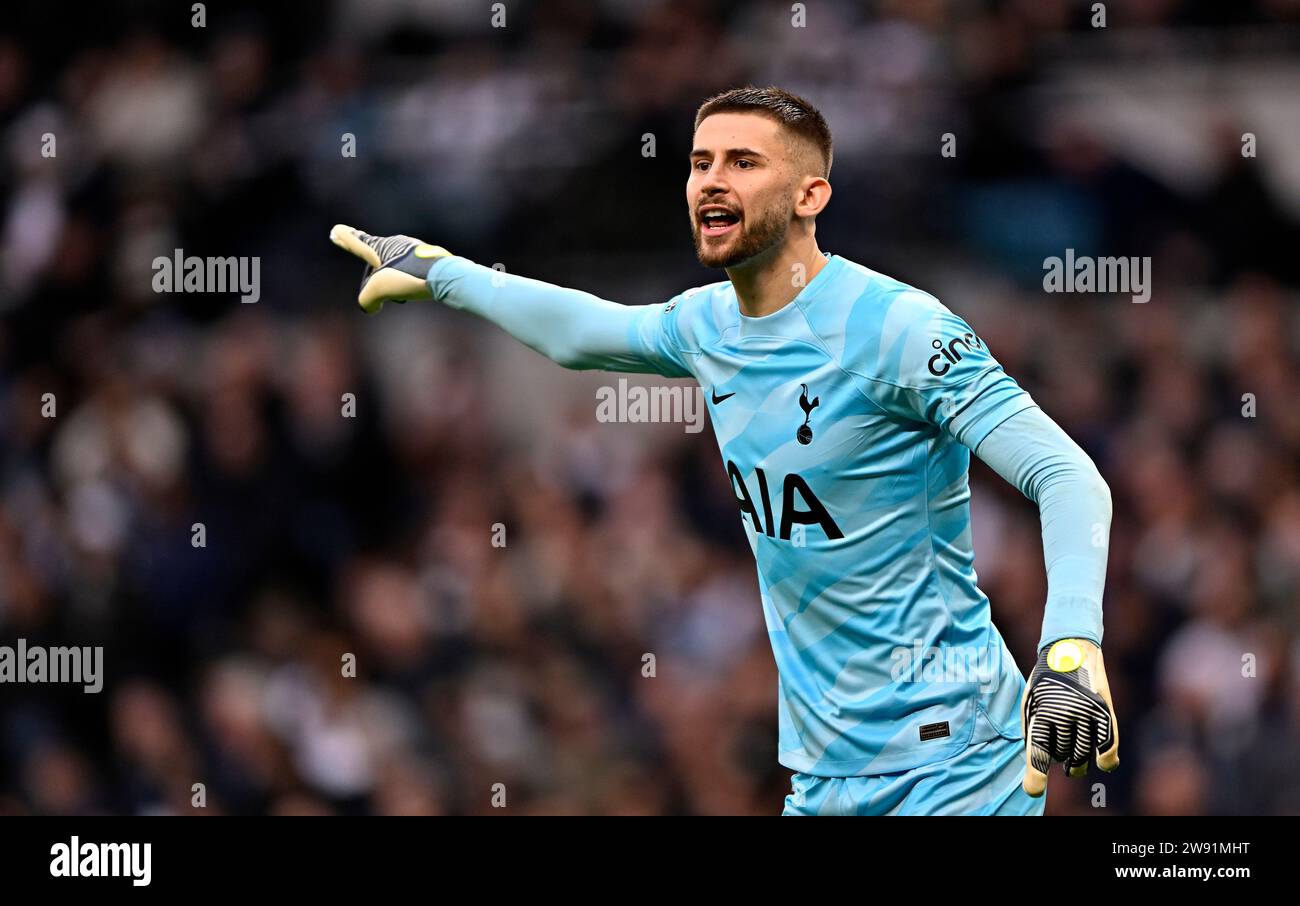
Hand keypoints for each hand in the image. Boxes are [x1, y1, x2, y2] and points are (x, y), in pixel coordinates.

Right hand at [329, 224, 450, 312]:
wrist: (445, 276)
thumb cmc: (409, 278)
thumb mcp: (378, 291)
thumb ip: (366, 300)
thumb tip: (370, 307)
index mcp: (380, 248)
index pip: (357, 242)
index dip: (346, 238)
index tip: (336, 229)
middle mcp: (396, 245)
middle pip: (376, 259)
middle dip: (372, 272)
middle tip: (372, 280)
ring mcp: (413, 251)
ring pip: (395, 269)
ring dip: (392, 282)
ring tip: (399, 293)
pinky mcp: (427, 260)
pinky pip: (411, 273)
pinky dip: (407, 283)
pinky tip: (414, 290)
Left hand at [1020, 637, 1119, 795]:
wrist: (1071, 647)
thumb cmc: (1046, 679)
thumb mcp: (1030, 701)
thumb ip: (1032, 730)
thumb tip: (1039, 761)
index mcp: (1041, 711)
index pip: (1039, 751)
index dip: (1036, 774)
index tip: (1034, 790)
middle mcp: (1065, 714)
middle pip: (1063, 754)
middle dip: (1059, 758)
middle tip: (1059, 754)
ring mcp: (1087, 712)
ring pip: (1084, 752)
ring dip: (1077, 760)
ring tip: (1073, 761)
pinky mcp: (1104, 709)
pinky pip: (1109, 743)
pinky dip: (1107, 757)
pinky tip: (1104, 764)